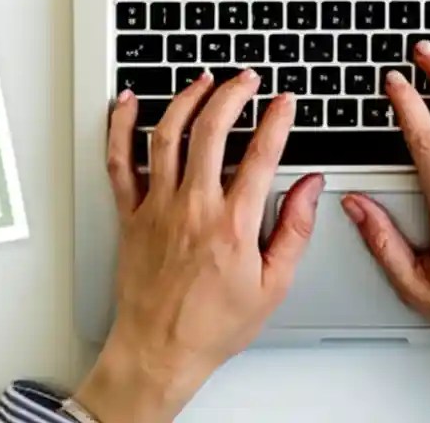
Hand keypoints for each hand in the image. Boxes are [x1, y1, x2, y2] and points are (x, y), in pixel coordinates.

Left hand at [73, 71, 322, 422]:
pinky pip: (119, 161)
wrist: (159, 351)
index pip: (261, 155)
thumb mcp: (273, 285)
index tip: (285, 102)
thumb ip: (295, 230)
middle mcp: (193, 207)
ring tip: (205, 80)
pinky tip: (128, 102)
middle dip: (234, 94)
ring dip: (187, 98)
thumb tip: (310, 187)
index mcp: (233, 225)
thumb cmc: (213, 326)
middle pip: (212, 130)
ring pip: (167, 135)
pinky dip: (120, 127)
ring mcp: (157, 207)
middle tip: (248, 79)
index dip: (277, 120)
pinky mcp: (130, 215)